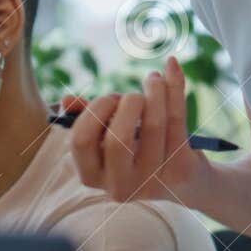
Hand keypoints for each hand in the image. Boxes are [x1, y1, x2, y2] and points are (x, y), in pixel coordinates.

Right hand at [70, 57, 211, 203]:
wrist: (183, 181)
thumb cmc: (135, 150)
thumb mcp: (107, 137)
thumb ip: (87, 118)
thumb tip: (67, 100)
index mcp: (93, 175)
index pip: (82, 140)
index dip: (94, 110)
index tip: (109, 100)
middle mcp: (120, 185)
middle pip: (118, 138)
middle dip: (127, 104)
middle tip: (134, 96)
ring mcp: (152, 181)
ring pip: (154, 124)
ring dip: (154, 89)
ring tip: (153, 79)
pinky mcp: (180, 169)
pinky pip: (177, 119)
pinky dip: (175, 85)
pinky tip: (171, 65)